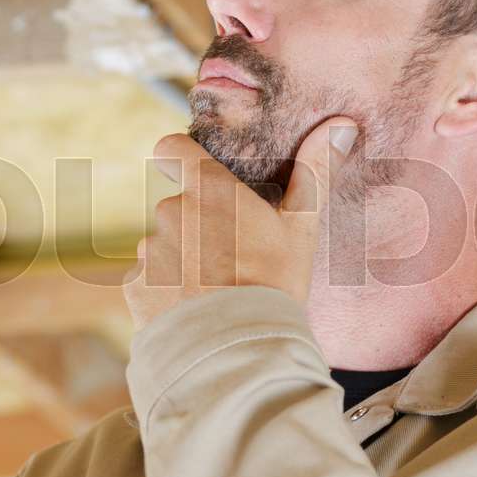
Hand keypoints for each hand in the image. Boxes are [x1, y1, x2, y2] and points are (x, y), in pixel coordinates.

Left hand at [125, 116, 356, 328]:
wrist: (238, 351)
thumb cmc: (275, 284)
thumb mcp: (302, 227)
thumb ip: (315, 172)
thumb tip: (341, 125)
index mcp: (208, 188)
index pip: (171, 148)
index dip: (180, 158)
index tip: (195, 175)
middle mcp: (170, 211)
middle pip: (177, 208)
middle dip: (196, 227)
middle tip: (230, 259)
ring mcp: (150, 250)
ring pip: (163, 247)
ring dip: (180, 262)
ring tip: (213, 293)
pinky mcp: (135, 287)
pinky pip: (148, 282)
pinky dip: (164, 293)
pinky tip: (192, 313)